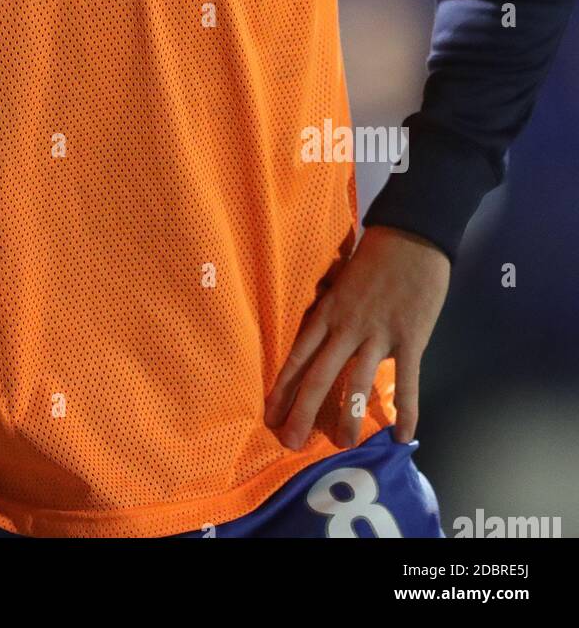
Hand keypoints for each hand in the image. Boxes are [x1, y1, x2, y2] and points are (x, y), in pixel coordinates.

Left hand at [263, 225, 449, 449]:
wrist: (411, 236)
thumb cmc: (374, 256)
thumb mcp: (340, 282)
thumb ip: (331, 311)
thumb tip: (322, 337)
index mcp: (326, 312)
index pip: (296, 356)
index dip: (281, 388)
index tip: (269, 415)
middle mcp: (345, 327)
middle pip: (317, 377)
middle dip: (302, 413)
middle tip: (291, 443)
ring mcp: (377, 335)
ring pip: (356, 385)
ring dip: (348, 420)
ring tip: (341, 446)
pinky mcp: (409, 339)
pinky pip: (407, 382)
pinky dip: (406, 411)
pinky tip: (402, 435)